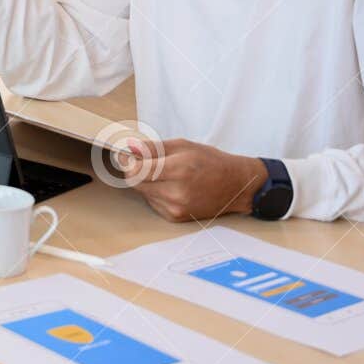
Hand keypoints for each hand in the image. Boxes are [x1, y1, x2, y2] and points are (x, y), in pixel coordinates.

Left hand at [116, 138, 266, 222]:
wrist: (236, 186)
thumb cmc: (211, 162)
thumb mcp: (183, 146)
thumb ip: (153, 148)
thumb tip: (129, 147)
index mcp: (179, 170)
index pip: (135, 170)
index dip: (127, 161)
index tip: (127, 155)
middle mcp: (176, 193)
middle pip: (135, 182)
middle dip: (135, 170)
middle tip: (144, 162)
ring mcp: (175, 208)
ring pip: (143, 192)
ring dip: (146, 182)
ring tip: (165, 174)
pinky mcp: (175, 217)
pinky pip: (153, 202)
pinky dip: (155, 193)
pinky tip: (171, 186)